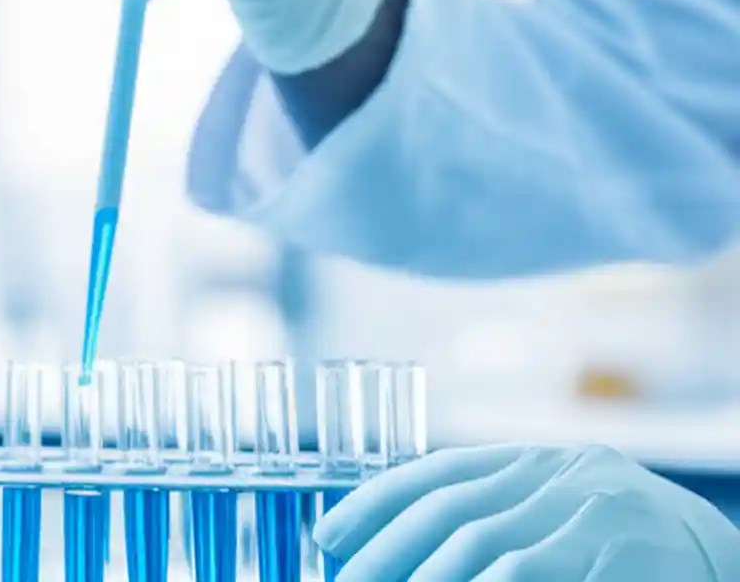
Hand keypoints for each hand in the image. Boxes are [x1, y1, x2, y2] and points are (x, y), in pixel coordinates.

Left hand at [314, 444, 739, 580]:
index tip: (328, 538)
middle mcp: (557, 474)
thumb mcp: (548, 511)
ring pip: (488, 543)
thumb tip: (381, 549)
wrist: (716, 553)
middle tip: (346, 580)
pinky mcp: (622, 552)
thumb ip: (485, 514)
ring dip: (427, 576)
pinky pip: (538, 567)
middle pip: (451, 509)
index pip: (436, 473)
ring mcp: (592, 510)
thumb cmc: (615, 544)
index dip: (375, 503)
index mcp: (531, 460)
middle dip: (387, 550)